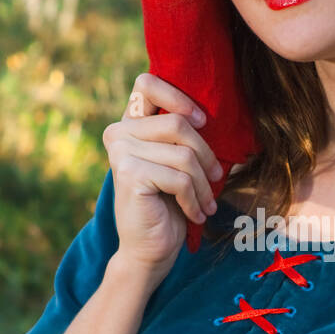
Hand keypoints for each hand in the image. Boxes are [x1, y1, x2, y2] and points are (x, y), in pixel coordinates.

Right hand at [102, 71, 224, 277]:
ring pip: (184, 154)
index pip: (147, 83)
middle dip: (206, 155)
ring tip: (208, 202)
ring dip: (204, 184)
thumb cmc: (170, 204)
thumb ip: (182, 132)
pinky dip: (195, 200)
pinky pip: (180, 178)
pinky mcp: (129, 174)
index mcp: (128, 123)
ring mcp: (120, 152)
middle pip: (178, 123)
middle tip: (216, 180)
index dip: (178, 96)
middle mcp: (118, 133)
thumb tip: (212, 110)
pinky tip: (196, 214)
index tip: (203, 122)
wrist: (150, 249)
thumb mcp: (178, 161)